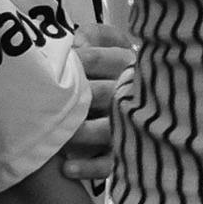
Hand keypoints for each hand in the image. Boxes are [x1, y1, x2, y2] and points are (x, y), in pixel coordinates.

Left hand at [60, 28, 141, 175]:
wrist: (155, 108)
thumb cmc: (119, 72)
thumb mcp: (112, 46)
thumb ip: (96, 36)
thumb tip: (76, 43)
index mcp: (132, 66)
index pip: (107, 58)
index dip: (79, 61)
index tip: (55, 67)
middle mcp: (136, 95)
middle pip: (104, 94)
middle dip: (76, 100)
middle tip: (47, 104)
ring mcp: (135, 126)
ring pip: (109, 130)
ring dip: (80, 133)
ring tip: (57, 136)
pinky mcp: (132, 154)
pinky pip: (112, 164)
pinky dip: (89, 167)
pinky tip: (67, 167)